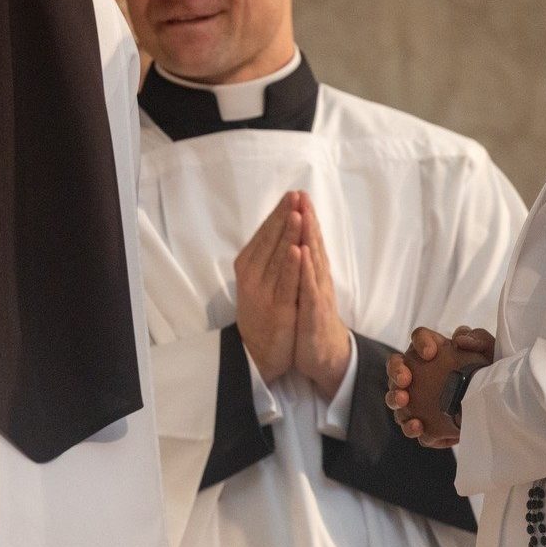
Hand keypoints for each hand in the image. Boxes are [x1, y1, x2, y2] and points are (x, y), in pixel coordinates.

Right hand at [233, 193, 303, 382]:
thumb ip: (264, 257)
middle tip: (296, 196)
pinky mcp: (278, 308)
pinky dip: (292, 266)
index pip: (264, 233)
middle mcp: (252, 275)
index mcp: (247, 265)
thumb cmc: (260, 311)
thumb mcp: (256, 280)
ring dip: (288, 235)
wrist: (257, 351)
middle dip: (284, 217)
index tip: (291, 195)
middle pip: (270, 241)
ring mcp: (263, 292)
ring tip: (296, 214)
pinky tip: (298, 250)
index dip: (278, 214)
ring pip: (279, 258)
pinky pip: (286, 283)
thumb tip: (274, 228)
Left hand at [290, 192, 351, 399]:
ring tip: (302, 214)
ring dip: (308, 238)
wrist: (325, 355)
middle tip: (301, 194)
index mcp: (314, 275)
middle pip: (313, 246)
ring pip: (313, 263)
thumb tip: (298, 245)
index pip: (309, 242)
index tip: (297, 194)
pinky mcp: (314, 313)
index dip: (304, 218)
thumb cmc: (312, 320)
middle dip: (307, 219)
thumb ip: (303, 268)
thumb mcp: (305, 290)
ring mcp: (318, 296)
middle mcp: (318, 281)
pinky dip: (305, 271)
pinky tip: (301, 254)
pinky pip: (308, 289)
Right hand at [384, 326, 492, 446]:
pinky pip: (408, 424)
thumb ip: (479, 339)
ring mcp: (415, 398)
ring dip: (394, 398)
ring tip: (403, 400)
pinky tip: (418, 426)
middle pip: (395, 365)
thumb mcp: (491, 354)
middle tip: (405, 379)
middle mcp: (417, 372)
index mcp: (432, 351)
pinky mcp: (422, 422)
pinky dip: (409, 426)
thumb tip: (459, 339)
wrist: (495, 409)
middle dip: (396, 371)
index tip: (430, 354)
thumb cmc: (489, 376)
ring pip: (394, 396)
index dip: (420, 343)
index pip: (419, 337)